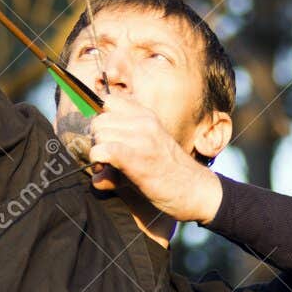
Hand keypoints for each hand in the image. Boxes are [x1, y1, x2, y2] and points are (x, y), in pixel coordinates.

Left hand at [85, 94, 222, 223]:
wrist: (195, 190)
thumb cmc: (169, 171)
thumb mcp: (147, 149)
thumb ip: (121, 148)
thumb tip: (96, 170)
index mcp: (146, 116)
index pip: (109, 101)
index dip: (102, 120)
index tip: (107, 137)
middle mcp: (144, 123)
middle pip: (99, 121)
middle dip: (97, 140)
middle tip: (106, 158)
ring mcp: (141, 139)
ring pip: (99, 135)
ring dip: (97, 153)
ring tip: (108, 167)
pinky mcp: (137, 158)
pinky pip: (104, 151)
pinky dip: (99, 161)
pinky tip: (107, 171)